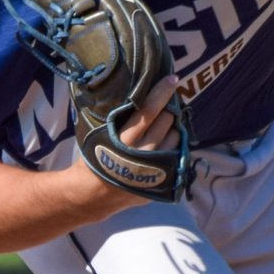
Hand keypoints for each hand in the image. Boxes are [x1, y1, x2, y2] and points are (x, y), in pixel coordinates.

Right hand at [67, 77, 181, 221]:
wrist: (96, 193)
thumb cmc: (96, 158)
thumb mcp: (100, 134)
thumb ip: (117, 117)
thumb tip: (133, 92)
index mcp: (126, 139)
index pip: (149, 109)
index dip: (162, 92)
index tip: (173, 79)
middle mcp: (144, 152)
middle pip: (167, 120)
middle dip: (166, 111)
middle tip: (161, 109)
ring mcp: (156, 167)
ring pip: (176, 136)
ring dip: (172, 128)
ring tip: (162, 128)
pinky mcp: (163, 178)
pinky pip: (177, 154)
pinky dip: (173, 145)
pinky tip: (164, 144)